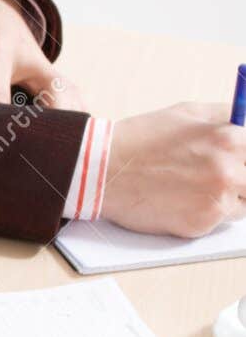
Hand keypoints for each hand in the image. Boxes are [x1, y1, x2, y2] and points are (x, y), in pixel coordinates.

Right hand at [101, 104, 245, 236]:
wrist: (104, 170)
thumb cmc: (142, 139)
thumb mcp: (189, 112)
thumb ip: (228, 117)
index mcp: (231, 139)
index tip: (240, 161)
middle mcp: (229, 171)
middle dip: (242, 177)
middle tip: (221, 175)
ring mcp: (217, 200)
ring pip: (245, 204)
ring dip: (230, 197)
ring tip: (198, 187)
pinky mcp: (201, 224)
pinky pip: (220, 222)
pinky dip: (206, 213)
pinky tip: (182, 200)